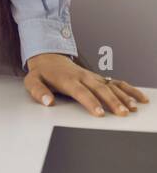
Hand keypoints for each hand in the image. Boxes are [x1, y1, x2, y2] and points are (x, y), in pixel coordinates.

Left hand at [24, 53, 147, 116]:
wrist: (49, 58)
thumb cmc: (41, 73)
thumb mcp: (31, 81)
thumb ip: (38, 91)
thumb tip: (47, 102)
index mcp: (67, 79)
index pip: (81, 92)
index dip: (90, 102)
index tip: (100, 113)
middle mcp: (83, 77)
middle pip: (100, 89)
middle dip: (112, 101)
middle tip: (122, 113)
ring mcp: (93, 77)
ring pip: (111, 86)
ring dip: (123, 96)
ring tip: (133, 108)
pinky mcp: (99, 78)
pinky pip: (117, 83)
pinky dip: (129, 89)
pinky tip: (140, 98)